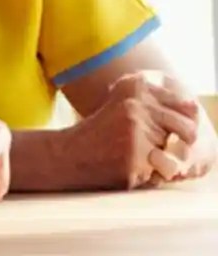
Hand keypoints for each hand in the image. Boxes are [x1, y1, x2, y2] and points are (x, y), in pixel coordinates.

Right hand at [60, 71, 203, 188]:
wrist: (67, 155)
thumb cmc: (100, 132)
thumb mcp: (124, 104)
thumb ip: (156, 101)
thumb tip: (195, 108)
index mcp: (135, 87)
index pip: (186, 107)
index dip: (180, 123)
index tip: (163, 128)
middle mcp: (136, 105)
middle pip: (186, 130)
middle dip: (175, 142)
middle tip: (147, 145)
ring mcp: (136, 132)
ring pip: (172, 151)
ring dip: (157, 158)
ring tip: (127, 153)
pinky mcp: (135, 158)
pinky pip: (160, 172)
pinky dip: (147, 174)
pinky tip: (122, 166)